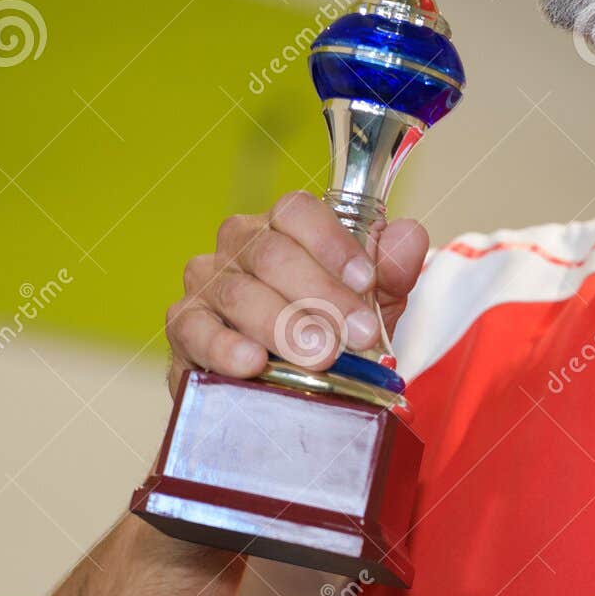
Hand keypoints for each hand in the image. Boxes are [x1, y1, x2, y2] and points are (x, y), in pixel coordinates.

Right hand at [167, 191, 429, 388]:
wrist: (282, 384)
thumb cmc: (326, 329)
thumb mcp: (371, 303)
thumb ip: (392, 271)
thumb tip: (410, 238)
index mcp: (282, 226)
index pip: (297, 211)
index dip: (333, 243)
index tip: (368, 281)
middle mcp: (238, 246)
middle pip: (271, 255)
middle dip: (321, 296)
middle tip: (358, 335)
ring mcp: (207, 284)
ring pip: (238, 294)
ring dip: (284, 325)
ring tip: (320, 355)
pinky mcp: (184, 328)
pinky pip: (194, 329)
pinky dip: (223, 347)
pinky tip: (252, 363)